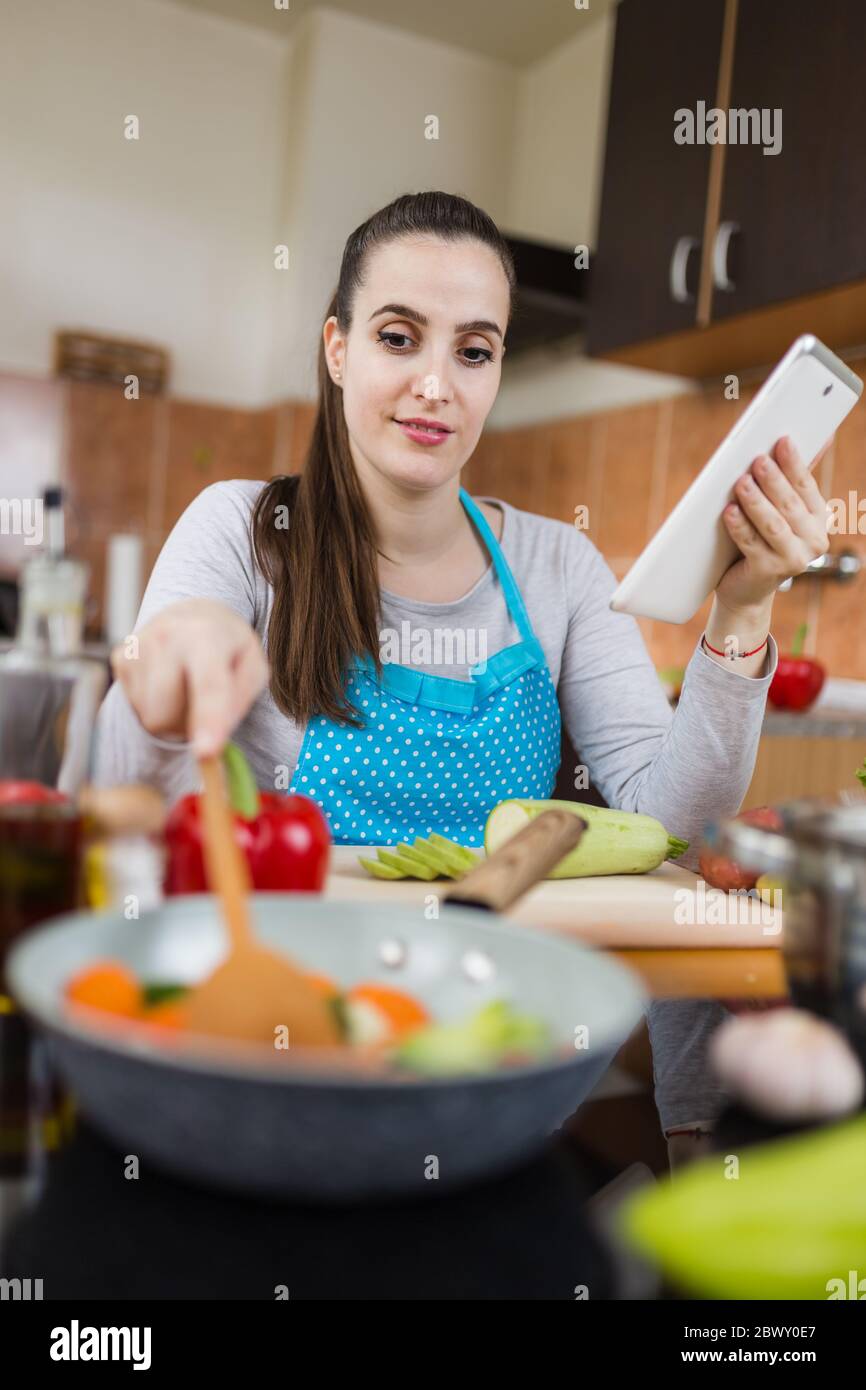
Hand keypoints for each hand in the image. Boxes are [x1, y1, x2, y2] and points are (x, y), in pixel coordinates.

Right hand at [111, 598, 268, 755]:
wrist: (193, 613)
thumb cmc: (228, 647)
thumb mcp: (252, 666)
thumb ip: (239, 700)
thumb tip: (213, 736)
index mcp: (207, 635)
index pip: (208, 685)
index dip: (208, 720)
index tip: (206, 753)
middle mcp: (166, 636)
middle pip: (166, 714)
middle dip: (187, 724)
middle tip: (204, 700)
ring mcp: (137, 646)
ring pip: (150, 717)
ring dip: (172, 716)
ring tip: (187, 686)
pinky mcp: (120, 658)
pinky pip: (136, 708)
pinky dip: (155, 705)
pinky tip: (168, 680)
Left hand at [716, 434, 830, 612]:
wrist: (746, 588)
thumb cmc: (761, 540)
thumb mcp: (779, 511)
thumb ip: (792, 480)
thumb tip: (818, 437)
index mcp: (819, 519)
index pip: (806, 486)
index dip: (794, 463)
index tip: (782, 441)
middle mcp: (813, 540)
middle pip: (790, 505)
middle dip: (773, 480)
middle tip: (758, 460)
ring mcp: (793, 559)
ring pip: (773, 525)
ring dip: (756, 502)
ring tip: (741, 482)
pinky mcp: (769, 572)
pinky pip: (751, 544)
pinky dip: (739, 526)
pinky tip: (729, 511)